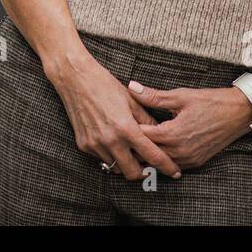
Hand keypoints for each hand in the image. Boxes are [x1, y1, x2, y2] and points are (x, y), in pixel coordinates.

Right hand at [45, 54, 183, 180]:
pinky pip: (101, 158)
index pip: (152, 155)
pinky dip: (109, 154)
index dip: (166, 166)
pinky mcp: (83, 145)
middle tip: (150, 166)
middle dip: (144, 173)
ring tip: (129, 151)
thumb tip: (160, 133)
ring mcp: (95, 144)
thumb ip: (147, 120)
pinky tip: (111, 141)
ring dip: (125, 162)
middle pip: (132, 173)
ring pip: (115, 167)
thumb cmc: (105, 85)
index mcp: (126, 128)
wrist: (76, 78)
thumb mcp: (131, 100)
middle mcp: (110, 140)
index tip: (175, 172)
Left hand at [128, 80, 251, 170]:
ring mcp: (189, 159)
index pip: (142, 137)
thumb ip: (154, 96)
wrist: (239, 113)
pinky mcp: (196, 162)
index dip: (129, 129)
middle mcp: (180, 151)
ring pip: (160, 163)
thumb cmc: (211, 101)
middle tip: (122, 135)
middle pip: (148, 154)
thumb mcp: (181, 96)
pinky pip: (173, 165)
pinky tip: (156, 148)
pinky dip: (163, 158)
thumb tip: (131, 87)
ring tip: (135, 143)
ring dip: (149, 154)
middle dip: (135, 144)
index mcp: (174, 134)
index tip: (119, 122)